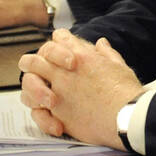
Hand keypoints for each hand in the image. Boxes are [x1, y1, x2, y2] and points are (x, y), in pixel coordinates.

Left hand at [18, 29, 143, 145]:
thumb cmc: (126, 93)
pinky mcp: (56, 114)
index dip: (58, 42)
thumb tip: (101, 43)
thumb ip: (106, 54)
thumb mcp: (119, 66)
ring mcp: (57, 92)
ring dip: (33, 89)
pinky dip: (41, 114)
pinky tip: (50, 116)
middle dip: (32, 63)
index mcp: (81, 56)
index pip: (59, 38)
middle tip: (36, 70)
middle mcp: (64, 72)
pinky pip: (36, 111)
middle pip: (33, 60)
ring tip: (44, 97)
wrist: (127, 117)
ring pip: (28, 84)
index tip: (60, 49)